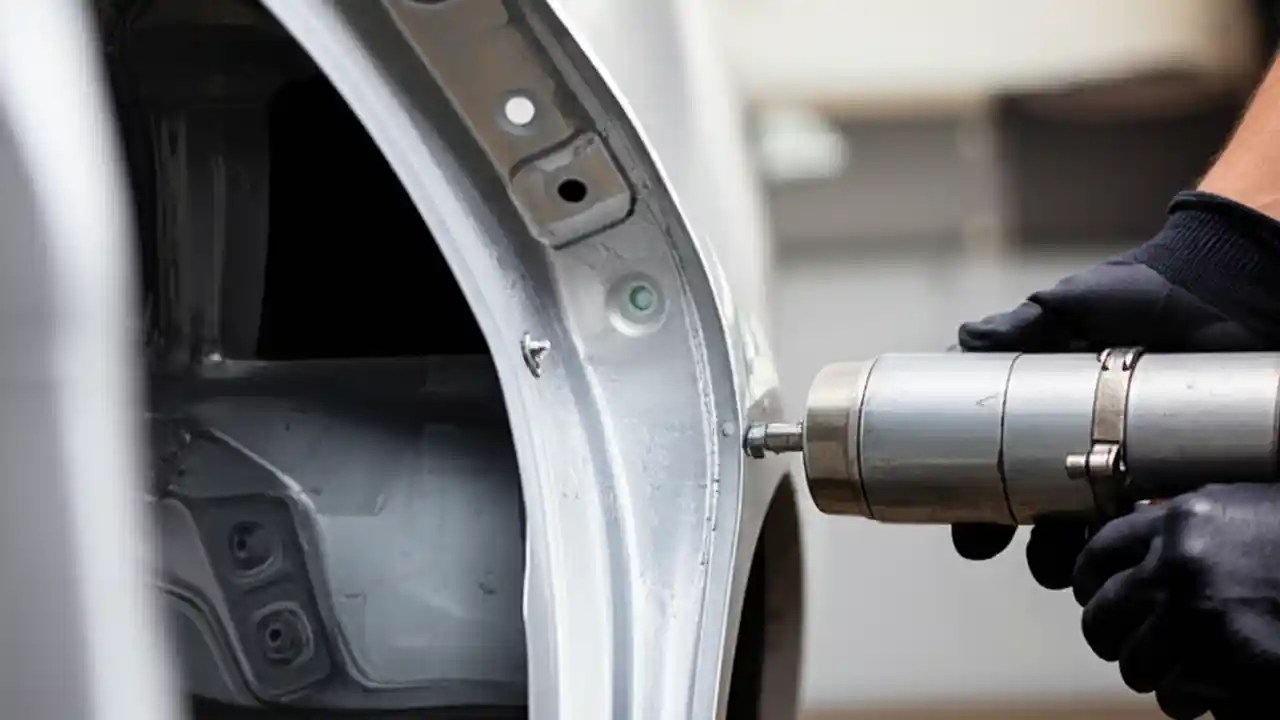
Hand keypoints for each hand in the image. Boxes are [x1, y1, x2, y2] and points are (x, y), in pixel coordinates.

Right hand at [952, 253, 1262, 588]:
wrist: (1220, 285)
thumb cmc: (1138, 292)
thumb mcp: (1068, 306)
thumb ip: (1019, 324)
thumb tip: (967, 340)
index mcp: (1042, 419)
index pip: (999, 475)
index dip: (978, 513)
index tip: (972, 536)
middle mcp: (1081, 449)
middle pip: (1044, 520)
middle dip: (1033, 550)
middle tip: (1034, 555)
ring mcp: (1131, 465)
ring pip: (1096, 532)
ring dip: (1081, 556)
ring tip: (1082, 557)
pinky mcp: (1180, 470)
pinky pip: (1156, 517)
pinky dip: (1141, 533)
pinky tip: (1134, 531)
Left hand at [1074, 484, 1279, 718]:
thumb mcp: (1243, 514)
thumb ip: (1186, 528)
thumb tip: (1135, 546)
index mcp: (1182, 519)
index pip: (1097, 553)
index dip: (1092, 583)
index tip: (1097, 598)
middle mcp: (1179, 563)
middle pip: (1101, 613)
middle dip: (1114, 635)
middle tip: (1133, 645)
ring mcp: (1197, 616)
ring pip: (1133, 661)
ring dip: (1153, 672)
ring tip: (1181, 670)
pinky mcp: (1220, 665)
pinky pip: (1173, 693)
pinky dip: (1187, 699)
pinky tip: (1209, 691)